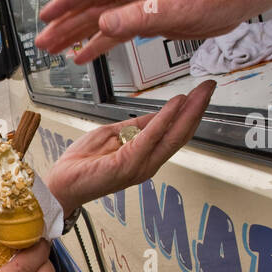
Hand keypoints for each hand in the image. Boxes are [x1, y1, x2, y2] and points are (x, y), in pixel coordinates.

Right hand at [33, 0, 271, 63]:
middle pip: (92, 6)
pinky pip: (117, 33)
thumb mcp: (179, 4)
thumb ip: (140, 16)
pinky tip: (83, 56)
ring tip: (54, 51)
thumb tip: (104, 25)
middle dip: (65, 23)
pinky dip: (99, 45)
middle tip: (43, 41)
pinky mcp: (150, 20)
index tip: (47, 14)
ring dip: (77, 36)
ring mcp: (141, 4)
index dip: (69, 1)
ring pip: (100, 22)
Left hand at [45, 79, 216, 214]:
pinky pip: (150, 138)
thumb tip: (156, 115)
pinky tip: (175, 104)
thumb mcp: (112, 135)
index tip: (200, 93)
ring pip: (171, 136)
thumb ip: (135, 127)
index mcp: (144, 157)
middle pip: (180, 134)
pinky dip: (164, 120)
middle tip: (209, 88)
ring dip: (188, 111)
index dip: (189, 112)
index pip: (173, 133)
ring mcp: (139, 166)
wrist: (61, 183)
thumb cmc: (82, 163)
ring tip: (200, 93)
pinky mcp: (127, 164)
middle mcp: (147, 163)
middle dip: (197, 109)